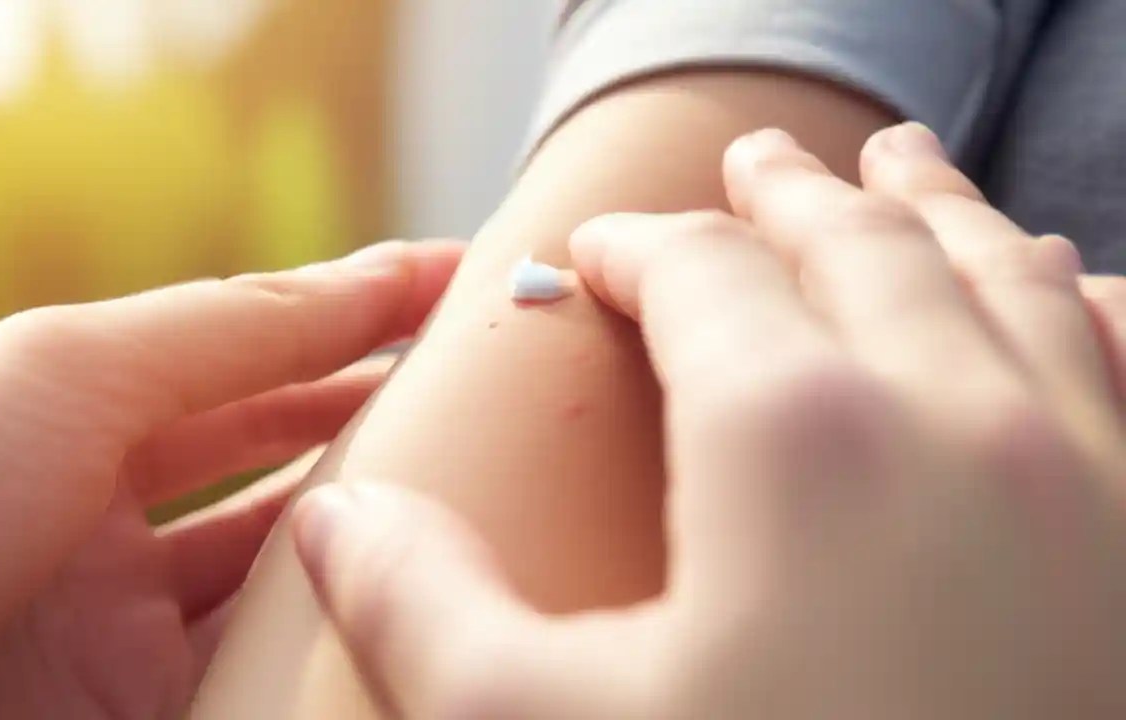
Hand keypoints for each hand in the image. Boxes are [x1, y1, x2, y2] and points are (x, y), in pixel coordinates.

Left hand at [0, 240, 462, 718]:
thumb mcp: (71, 372)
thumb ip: (234, 328)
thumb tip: (380, 274)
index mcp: (72, 423)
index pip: (251, 358)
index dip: (357, 318)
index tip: (465, 287)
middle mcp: (106, 529)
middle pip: (283, 465)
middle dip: (387, 423)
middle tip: (501, 391)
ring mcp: (126, 639)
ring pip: (288, 576)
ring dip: (377, 536)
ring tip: (484, 489)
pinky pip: (267, 676)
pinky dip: (335, 639)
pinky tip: (405, 605)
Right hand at [290, 126, 1125, 718]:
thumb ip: (427, 613)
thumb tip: (337, 518)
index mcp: (802, 437)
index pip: (697, 275)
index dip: (633, 247)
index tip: (595, 248)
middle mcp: (967, 415)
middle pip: (859, 241)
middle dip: (788, 194)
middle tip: (752, 158)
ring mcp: (1097, 471)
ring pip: (1006, 269)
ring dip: (938, 208)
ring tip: (902, 174)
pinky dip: (1083, 297)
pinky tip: (1065, 290)